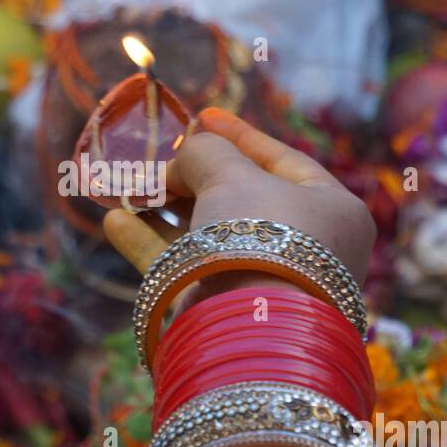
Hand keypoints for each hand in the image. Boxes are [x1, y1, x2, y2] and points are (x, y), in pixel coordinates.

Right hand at [103, 107, 376, 288]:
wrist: (251, 330)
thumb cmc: (259, 236)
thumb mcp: (232, 176)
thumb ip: (205, 153)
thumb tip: (182, 161)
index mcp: (330, 208)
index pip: (281, 159)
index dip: (238, 135)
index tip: (203, 115)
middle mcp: (305, 248)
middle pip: (241, 199)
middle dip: (193, 177)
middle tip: (158, 158)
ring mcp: (265, 282)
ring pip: (208, 236)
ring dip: (165, 211)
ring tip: (126, 189)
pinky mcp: (226, 312)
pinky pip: (188, 268)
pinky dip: (152, 243)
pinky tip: (115, 221)